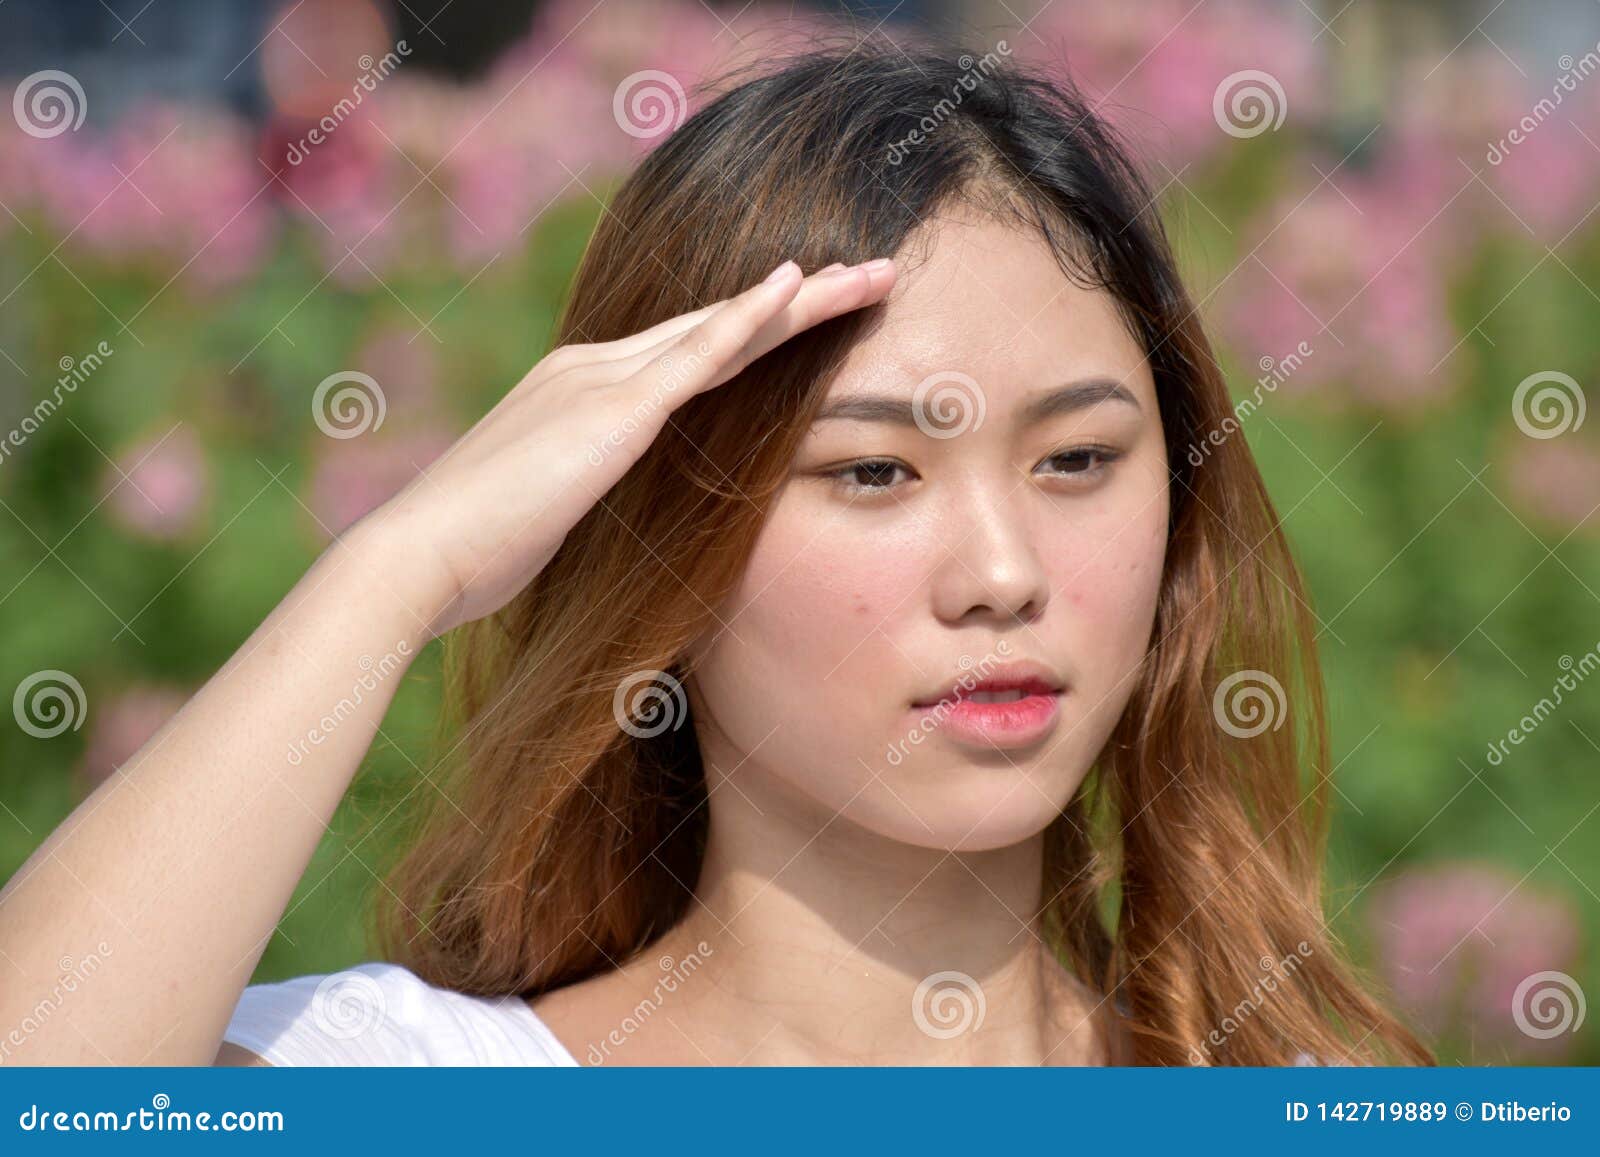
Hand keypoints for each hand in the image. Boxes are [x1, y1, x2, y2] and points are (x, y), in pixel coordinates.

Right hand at [353, 258, 896, 635]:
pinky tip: (797, 285)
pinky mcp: (611, 409)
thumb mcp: (550, 514)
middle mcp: (596, 367)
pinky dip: (750, 317)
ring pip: (725, 326)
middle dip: (801, 300)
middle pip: (720, 324)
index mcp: (583, 391)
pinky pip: (696, 354)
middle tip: (869, 274)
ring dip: (804, 298)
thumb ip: (590, 493)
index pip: (689, 351)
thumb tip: (611, 514)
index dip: (755, 331)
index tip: (811, 317)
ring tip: (872, 275)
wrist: (422, 557)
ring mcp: (603, 380)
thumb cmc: (477, 553)